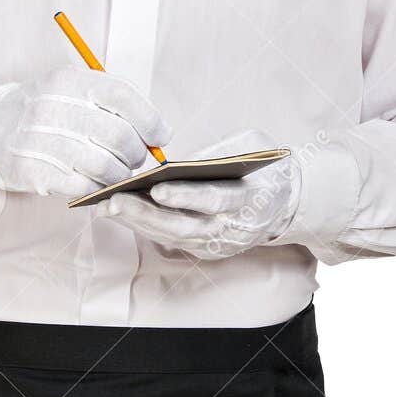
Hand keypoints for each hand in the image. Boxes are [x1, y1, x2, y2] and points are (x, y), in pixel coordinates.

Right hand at [0, 66, 172, 198]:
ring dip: (119, 175)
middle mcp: (54, 105)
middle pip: (119, 136)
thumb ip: (113, 102)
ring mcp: (40, 140)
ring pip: (104, 166)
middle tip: (135, 160)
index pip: (123, 97)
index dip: (150, 120)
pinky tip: (95, 183)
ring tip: (116, 173)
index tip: (160, 136)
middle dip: (137, 154)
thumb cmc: (43, 110)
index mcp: (69, 80)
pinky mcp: (31, 170)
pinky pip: (82, 186)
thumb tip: (161, 131)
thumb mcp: (71, 88)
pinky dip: (97, 188)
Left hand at [103, 128, 300, 259]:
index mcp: (249, 198)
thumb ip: (218, 152)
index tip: (155, 187)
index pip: (213, 200)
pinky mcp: (208, 250)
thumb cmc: (266, 167)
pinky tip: (121, 213)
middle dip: (146, 214)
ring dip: (137, 223)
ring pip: (173, 237)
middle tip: (113, 200)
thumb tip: (174, 162)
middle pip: (184, 226)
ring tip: (105, 205)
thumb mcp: (252, 145)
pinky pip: (172, 241)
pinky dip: (145, 227)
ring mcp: (220, 244)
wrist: (289, 202)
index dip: (184, 196)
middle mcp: (233, 228)